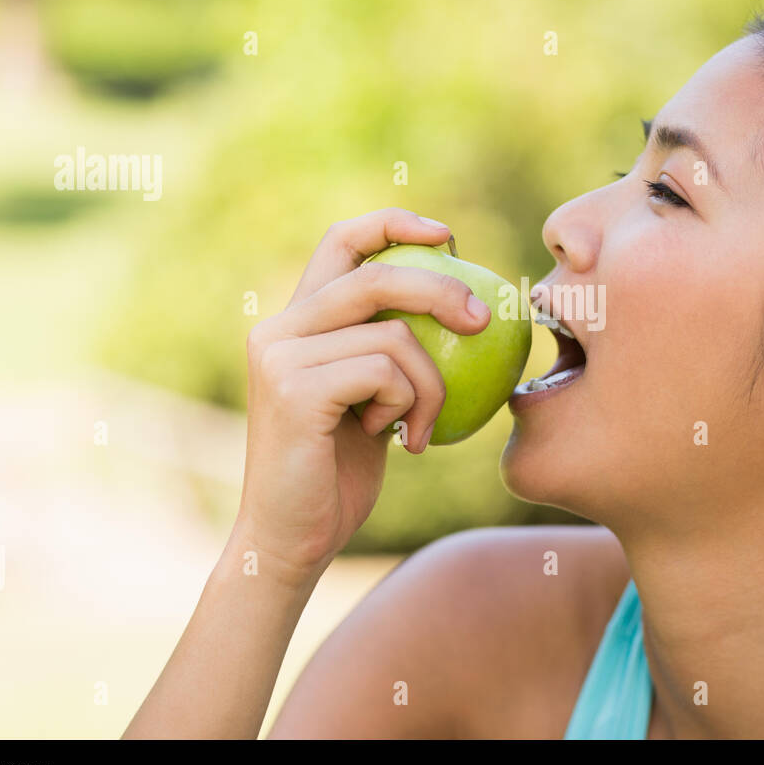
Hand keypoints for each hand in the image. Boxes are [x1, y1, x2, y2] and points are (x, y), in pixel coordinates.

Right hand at [235, 208, 490, 581]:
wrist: (293, 540)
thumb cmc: (340, 475)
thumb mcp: (372, 401)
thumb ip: (390, 352)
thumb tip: (464, 305)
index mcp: (296, 322)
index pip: (342, 242)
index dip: (395, 224)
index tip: (447, 237)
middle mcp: (279, 328)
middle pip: (377, 275)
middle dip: (442, 289)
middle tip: (484, 320)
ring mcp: (280, 356)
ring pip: (394, 334)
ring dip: (431, 384)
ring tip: (420, 426)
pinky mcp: (293, 388)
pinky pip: (386, 371)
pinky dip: (412, 404)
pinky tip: (402, 441)